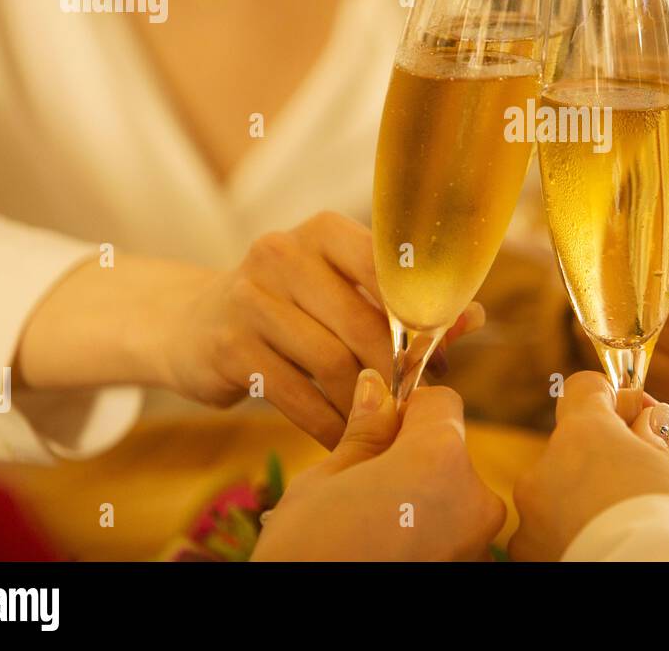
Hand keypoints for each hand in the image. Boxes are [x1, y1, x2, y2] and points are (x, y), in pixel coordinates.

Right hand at [160, 212, 482, 447]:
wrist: (193, 325)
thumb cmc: (291, 309)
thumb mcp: (342, 292)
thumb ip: (405, 305)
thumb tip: (475, 317)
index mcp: (323, 231)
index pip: (388, 271)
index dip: (420, 319)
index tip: (438, 357)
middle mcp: (282, 253)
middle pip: (363, 323)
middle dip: (397, 370)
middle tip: (415, 402)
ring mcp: (249, 298)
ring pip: (331, 363)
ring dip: (363, 403)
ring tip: (382, 424)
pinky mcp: (228, 347)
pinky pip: (296, 395)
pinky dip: (327, 423)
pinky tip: (343, 438)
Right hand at [253, 371, 505, 560]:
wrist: (306, 632)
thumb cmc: (306, 554)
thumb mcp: (324, 482)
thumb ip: (365, 432)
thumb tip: (375, 388)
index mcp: (439, 457)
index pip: (442, 402)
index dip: (407, 409)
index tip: (376, 427)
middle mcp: (476, 497)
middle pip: (450, 450)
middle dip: (413, 457)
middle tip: (363, 485)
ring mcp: (478, 542)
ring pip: (452, 495)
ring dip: (421, 498)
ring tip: (370, 523)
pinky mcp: (470, 569)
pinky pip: (452, 534)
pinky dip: (427, 534)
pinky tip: (387, 549)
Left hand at [510, 371, 668, 561]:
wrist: (653, 577)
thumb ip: (658, 442)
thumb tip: (648, 429)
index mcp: (583, 434)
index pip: (584, 389)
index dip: (616, 399)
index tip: (644, 420)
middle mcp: (545, 468)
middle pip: (574, 445)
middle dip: (607, 456)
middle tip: (646, 479)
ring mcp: (530, 515)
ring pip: (559, 491)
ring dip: (587, 497)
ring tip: (627, 522)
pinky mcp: (526, 553)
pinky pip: (547, 532)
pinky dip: (570, 535)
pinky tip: (604, 545)